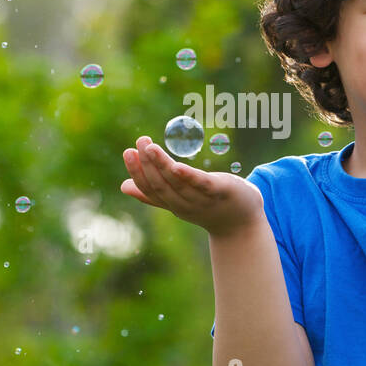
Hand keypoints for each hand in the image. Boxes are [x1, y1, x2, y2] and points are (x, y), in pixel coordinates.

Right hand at [121, 136, 263, 237]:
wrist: (242, 223)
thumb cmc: (208, 206)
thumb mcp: (178, 200)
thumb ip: (153, 194)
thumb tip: (123, 186)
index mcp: (172, 203)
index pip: (149, 189)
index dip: (137, 172)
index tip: (128, 152)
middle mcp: (184, 204)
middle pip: (161, 185)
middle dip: (147, 164)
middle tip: (139, 142)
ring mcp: (202, 199)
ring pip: (177, 183)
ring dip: (161, 165)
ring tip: (150, 147)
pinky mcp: (220, 191)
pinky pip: (202, 185)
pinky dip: (188, 177)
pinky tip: (177, 166)